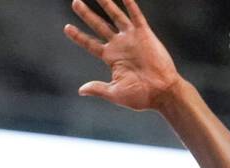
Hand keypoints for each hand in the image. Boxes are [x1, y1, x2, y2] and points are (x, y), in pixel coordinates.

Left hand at [64, 0, 182, 111]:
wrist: (162, 92)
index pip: (91, 44)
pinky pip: (136, 16)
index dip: (79, 36)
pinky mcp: (144, 34)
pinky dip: (130, 4)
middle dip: (87, 14)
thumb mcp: (115, 93)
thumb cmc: (140, 96)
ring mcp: (131, 38)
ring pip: (115, 16)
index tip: (67, 27)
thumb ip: (98, 88)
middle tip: (75, 2)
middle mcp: (119, 45)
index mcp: (111, 58)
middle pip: (99, 26)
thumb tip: (81, 90)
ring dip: (106, 4)